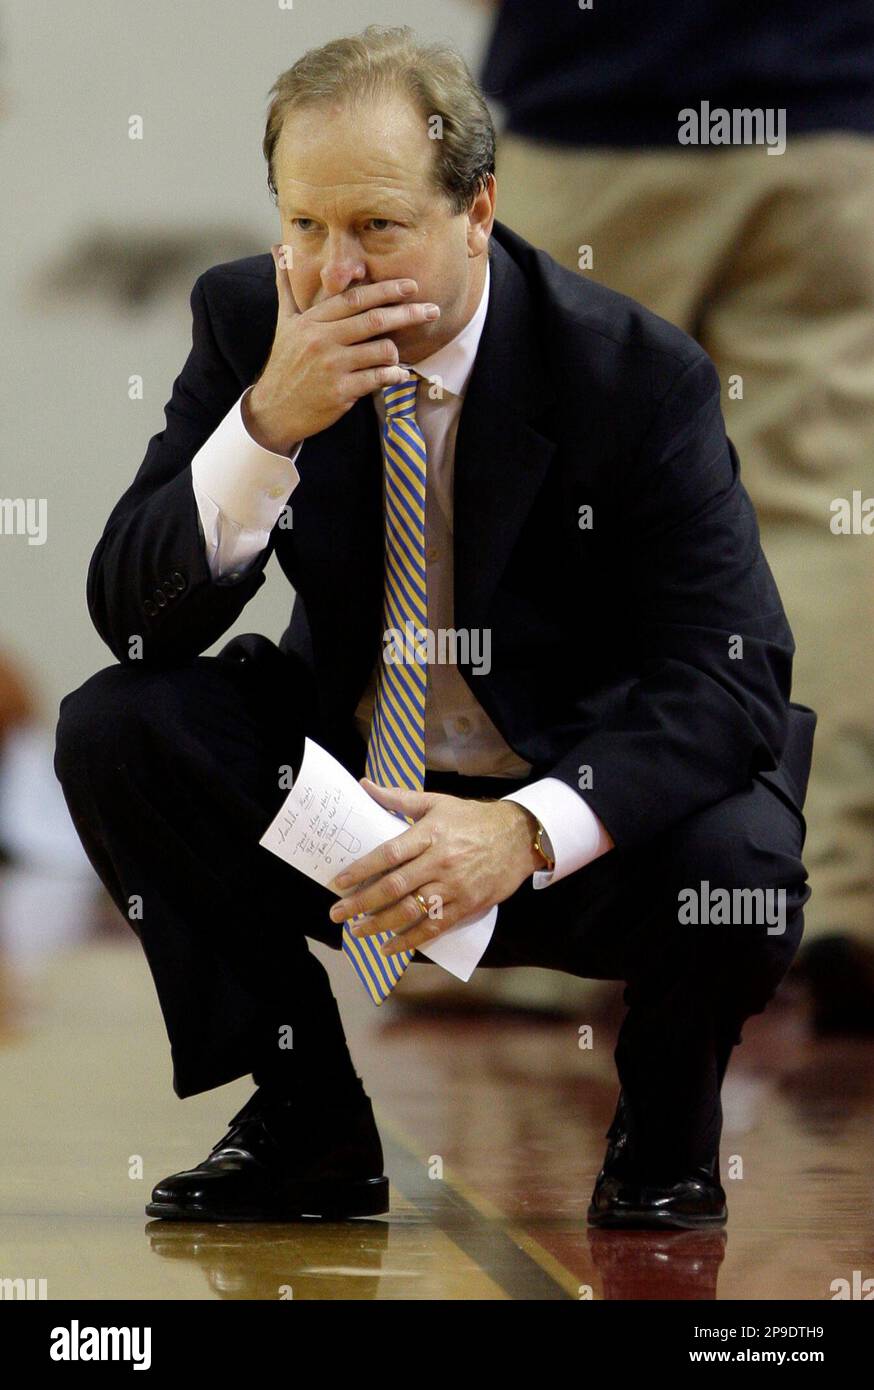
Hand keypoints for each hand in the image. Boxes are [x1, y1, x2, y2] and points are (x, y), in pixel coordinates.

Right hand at [243, 247, 440, 450]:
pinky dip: (393, 376)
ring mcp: (332, 366)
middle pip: (374, 320)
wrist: (274, 409)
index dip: (386, 290)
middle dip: (407, 313)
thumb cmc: (285, 363)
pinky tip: (398, 375)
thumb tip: (278, 249)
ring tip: (396, 355)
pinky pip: (379, 378)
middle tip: (432, 309)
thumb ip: (286, 286)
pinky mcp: (341, 392)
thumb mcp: (284, 322)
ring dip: (396, 351)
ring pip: (381, 350)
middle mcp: (323, 340)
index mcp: (312, 320)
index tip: (410, 286)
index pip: (355, 299)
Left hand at [326, 778, 542, 957]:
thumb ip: (399, 798)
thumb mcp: (437, 802)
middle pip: (395, 886)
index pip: (390, 854)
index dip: (362, 868)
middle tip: (337, 913)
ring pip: (412, 910)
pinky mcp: (467, 905)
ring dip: (380, 923)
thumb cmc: (473, 819)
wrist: (518, 837)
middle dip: (362, 902)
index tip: (339, 881)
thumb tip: (365, 785)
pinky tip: (389, 947)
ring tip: (357, 930)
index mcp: (430, 834)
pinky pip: (434, 926)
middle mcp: (440, 861)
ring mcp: (454, 886)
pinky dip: (410, 939)